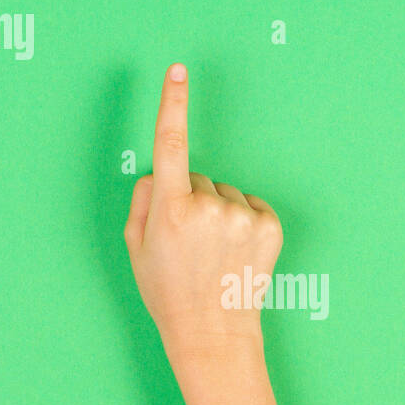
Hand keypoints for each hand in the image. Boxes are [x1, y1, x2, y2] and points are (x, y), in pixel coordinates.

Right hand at [124, 63, 282, 357]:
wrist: (212, 333)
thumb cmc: (168, 291)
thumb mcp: (135, 246)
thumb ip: (142, 200)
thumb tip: (159, 173)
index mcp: (169, 209)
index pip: (170, 143)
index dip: (172, 103)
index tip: (177, 72)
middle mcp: (207, 206)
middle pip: (198, 176)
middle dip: (191, 198)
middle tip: (188, 241)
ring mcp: (241, 216)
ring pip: (225, 192)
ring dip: (218, 212)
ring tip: (214, 252)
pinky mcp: (269, 226)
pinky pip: (251, 206)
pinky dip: (243, 222)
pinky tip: (236, 251)